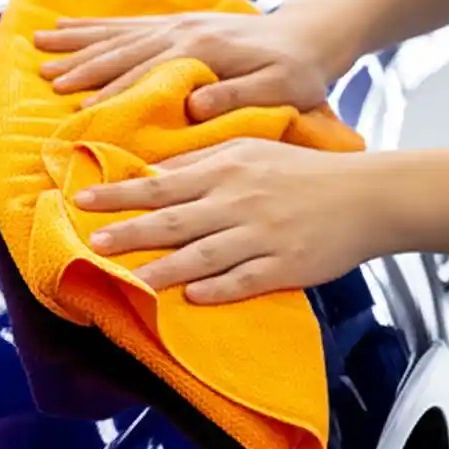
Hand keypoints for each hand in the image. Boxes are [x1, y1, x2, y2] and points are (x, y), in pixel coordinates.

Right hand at [33, 11, 350, 119]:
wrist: (313, 35)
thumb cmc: (299, 72)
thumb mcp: (279, 88)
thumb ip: (237, 96)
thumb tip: (192, 106)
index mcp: (202, 50)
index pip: (145, 73)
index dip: (111, 94)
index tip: (79, 113)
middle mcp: (183, 32)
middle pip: (121, 49)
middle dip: (80, 64)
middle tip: (44, 80)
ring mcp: (178, 24)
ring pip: (116, 32)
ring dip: (77, 40)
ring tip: (38, 46)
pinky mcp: (178, 24)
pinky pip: (127, 25)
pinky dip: (95, 27)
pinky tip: (69, 28)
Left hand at [75, 139, 383, 302]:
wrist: (367, 195)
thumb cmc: (302, 172)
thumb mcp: (250, 150)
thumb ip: (202, 163)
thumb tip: (154, 174)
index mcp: (227, 169)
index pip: (161, 183)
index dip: (120, 193)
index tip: (81, 200)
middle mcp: (239, 200)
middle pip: (173, 219)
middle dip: (130, 231)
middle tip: (91, 242)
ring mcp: (262, 234)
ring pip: (203, 254)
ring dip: (163, 269)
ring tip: (129, 281)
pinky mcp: (285, 264)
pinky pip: (245, 279)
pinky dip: (218, 289)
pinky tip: (191, 298)